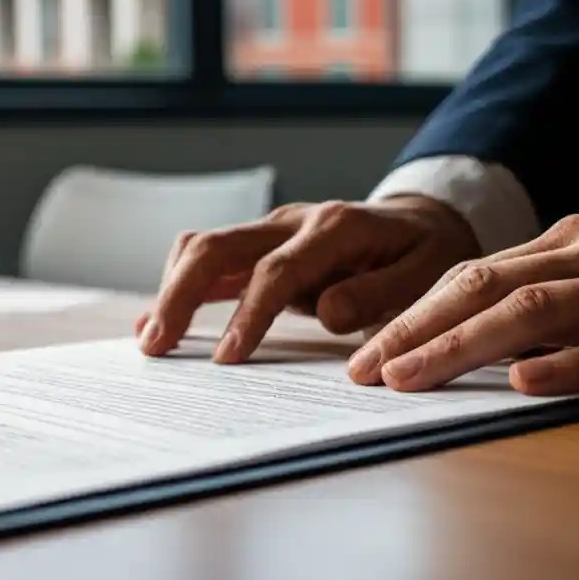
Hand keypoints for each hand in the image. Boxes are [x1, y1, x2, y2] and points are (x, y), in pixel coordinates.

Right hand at [135, 196, 480, 362]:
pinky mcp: (258, 245)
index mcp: (334, 228)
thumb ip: (380, 293)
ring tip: (151, 339)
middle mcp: (292, 221)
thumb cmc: (424, 253)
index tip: (225, 358)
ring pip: (203, 247)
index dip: (247, 314)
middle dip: (180, 295)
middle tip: (156, 345)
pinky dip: (179, 287)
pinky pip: (209, 259)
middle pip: (218, 247)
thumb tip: (326, 314)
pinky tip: (156, 323)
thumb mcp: (427, 274)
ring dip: (171, 290)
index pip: (276, 270)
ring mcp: (270, 230)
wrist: (419, 221)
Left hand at [348, 214, 578, 394]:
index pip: (470, 276)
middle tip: (366, 370)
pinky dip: (566, 364)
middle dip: (416, 329)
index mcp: (566, 243)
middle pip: (483, 288)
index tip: (367, 350)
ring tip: (412, 376)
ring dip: (463, 345)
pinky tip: (522, 383)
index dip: (413, 312)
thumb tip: (472, 328)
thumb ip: (545, 288)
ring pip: (532, 311)